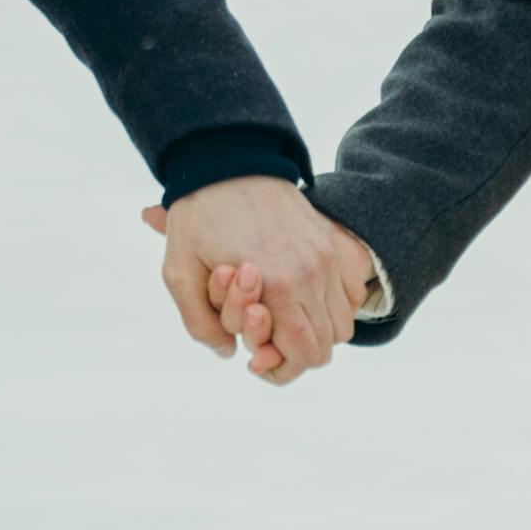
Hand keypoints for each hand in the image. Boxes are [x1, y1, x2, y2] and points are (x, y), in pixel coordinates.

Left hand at [146, 177, 375, 379]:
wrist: (229, 162)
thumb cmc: (199, 218)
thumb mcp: (179, 272)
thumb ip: (200, 324)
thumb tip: (229, 354)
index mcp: (279, 285)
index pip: (306, 353)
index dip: (283, 368)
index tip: (256, 359)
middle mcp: (313, 273)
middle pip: (327, 345)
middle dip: (296, 353)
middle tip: (266, 340)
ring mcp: (328, 257)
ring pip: (342, 323)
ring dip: (315, 331)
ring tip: (282, 319)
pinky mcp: (332, 244)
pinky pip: (351, 294)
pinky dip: (331, 307)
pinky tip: (301, 298)